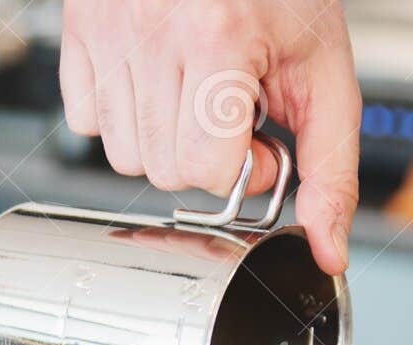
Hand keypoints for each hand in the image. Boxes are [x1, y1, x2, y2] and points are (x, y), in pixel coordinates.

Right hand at [59, 0, 360, 274]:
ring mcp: (107, 27)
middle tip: (233, 110)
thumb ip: (333, 169)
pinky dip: (123, 115)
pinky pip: (85, 118)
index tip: (261, 134)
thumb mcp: (325, 74)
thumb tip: (327, 251)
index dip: (243, 168)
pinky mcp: (79, 26)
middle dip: (207, 156)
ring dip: (166, 141)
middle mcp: (151, 29)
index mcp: (217, 36)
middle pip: (164, 172)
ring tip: (197, 93)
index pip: (205, 169)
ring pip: (121, 155)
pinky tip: (160, 83)